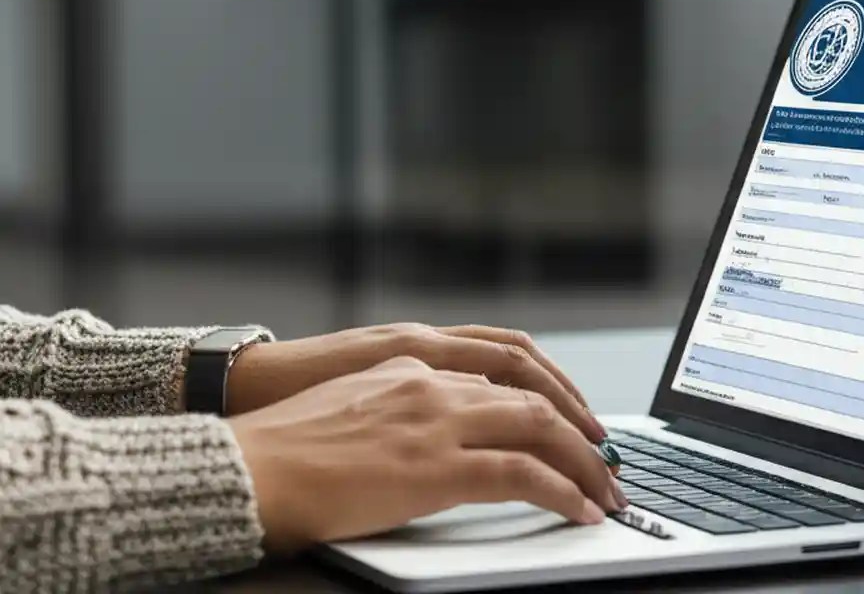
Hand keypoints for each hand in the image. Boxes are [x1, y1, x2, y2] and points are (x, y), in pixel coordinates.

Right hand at [229, 356, 625, 551]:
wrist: (246, 467)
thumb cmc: (282, 447)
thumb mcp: (349, 404)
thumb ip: (398, 406)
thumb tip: (428, 431)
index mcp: (411, 362)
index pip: (502, 373)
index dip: (546, 403)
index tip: (570, 427)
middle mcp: (432, 382)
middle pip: (533, 396)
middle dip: (580, 432)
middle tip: (607, 461)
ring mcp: (436, 421)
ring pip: (540, 429)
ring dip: (584, 462)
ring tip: (608, 491)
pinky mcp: (436, 467)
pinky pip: (522, 474)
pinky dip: (562, 491)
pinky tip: (579, 511)